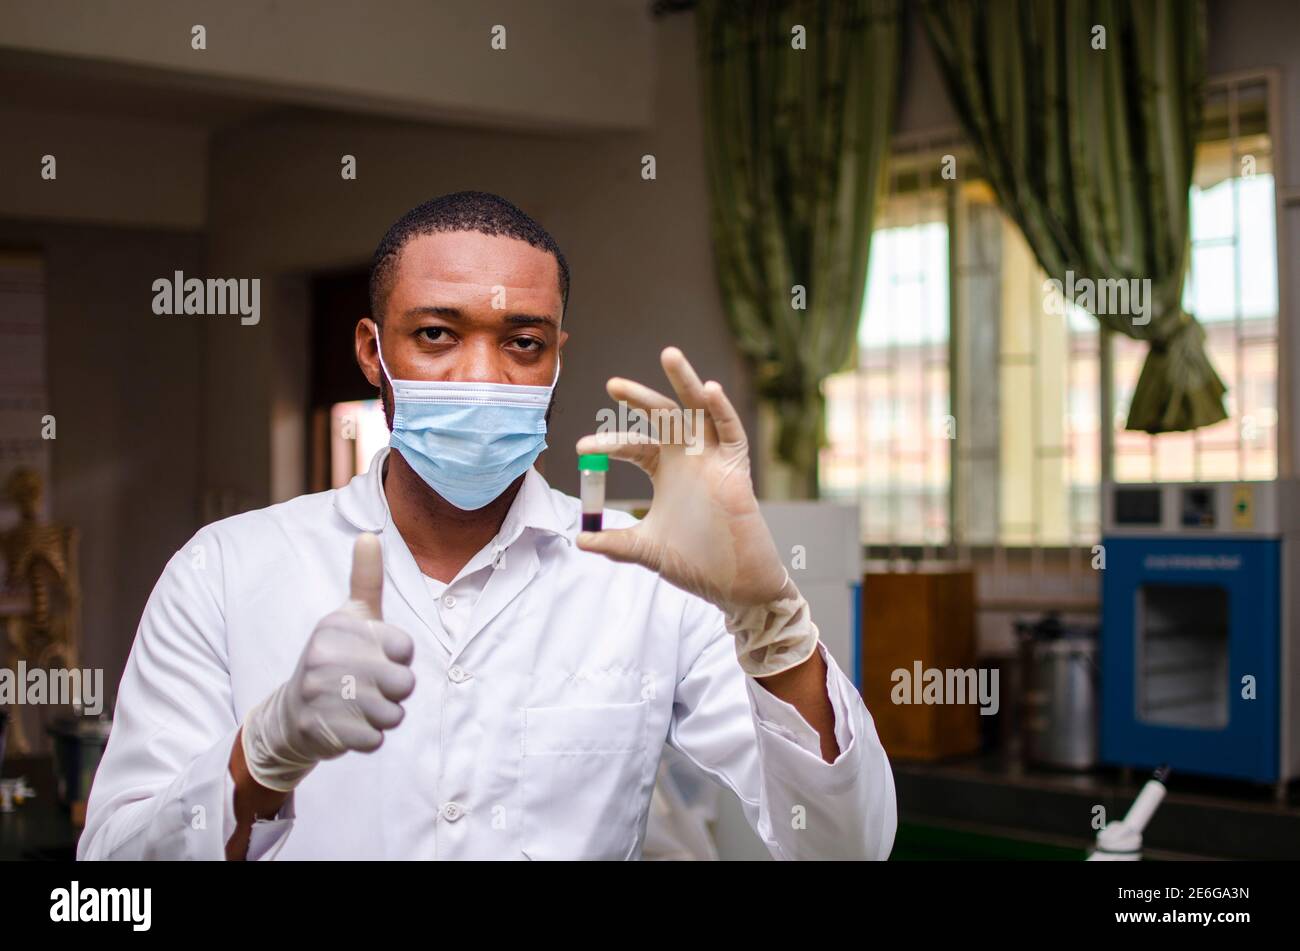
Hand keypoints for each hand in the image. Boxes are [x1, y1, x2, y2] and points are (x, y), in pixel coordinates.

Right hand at [241, 533, 415, 791]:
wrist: (291, 713)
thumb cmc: (334, 657)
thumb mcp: (349, 616)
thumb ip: (365, 579)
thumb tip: (369, 535)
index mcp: (337, 625)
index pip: (404, 647)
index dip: (398, 657)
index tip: (376, 656)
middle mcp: (325, 655)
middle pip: (403, 683)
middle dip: (395, 690)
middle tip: (370, 686)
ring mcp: (320, 694)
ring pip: (393, 714)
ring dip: (384, 715)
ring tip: (360, 705)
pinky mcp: (321, 730)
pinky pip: (375, 739)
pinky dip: (369, 737)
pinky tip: (350, 725)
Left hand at [575, 348, 817, 676]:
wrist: (734, 585)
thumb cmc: (696, 563)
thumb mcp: (647, 550)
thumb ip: (616, 543)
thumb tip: (579, 540)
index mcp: (667, 471)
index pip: (636, 445)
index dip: (611, 442)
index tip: (582, 448)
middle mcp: (688, 458)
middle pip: (664, 416)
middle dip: (640, 399)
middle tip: (612, 384)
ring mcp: (713, 459)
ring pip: (700, 410)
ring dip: (687, 381)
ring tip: (670, 354)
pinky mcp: (736, 468)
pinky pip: (731, 432)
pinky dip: (721, 410)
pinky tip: (708, 390)